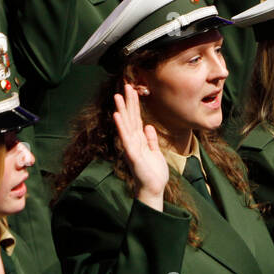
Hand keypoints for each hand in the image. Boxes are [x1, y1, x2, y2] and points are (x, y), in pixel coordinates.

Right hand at [112, 83, 167, 210]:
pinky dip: (121, 127)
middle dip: (128, 102)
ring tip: (118, 96)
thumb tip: (148, 126)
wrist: (153, 188)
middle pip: (130, 118)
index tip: (133, 90)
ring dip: (122, 110)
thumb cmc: (154, 172)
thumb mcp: (155, 152)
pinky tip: (117, 116)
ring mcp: (131, 147)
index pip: (136, 119)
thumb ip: (150, 139)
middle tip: (126, 85)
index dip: (135, 105)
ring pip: (126, 125)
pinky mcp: (132, 154)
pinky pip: (126, 138)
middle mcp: (133, 141)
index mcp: (139, 140)